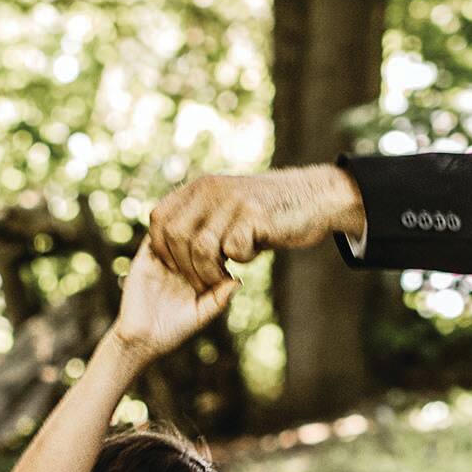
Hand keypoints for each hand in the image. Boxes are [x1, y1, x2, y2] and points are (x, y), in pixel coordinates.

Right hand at [114, 238, 235, 358]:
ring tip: (189, 244)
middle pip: (195, 235)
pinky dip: (161, 235)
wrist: (141, 339)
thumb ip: (219, 300)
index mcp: (199, 274)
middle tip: (210, 239)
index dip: (221, 245)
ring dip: (182, 232)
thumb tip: (238, 280)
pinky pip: (153, 237)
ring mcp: (163, 259)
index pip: (213, 250)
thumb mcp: (201, 316)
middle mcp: (182, 264)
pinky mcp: (144, 259)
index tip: (227, 248)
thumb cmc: (174, 332)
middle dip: (203, 233)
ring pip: (174, 231)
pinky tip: (170, 247)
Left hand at [150, 167, 365, 291]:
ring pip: (201, 248)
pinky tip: (253, 254)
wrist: (312, 198)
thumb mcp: (227, 207)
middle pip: (175, 236)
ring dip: (209, 272)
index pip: (159, 218)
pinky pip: (234, 250)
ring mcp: (232, 200)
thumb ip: (202, 220)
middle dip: (185, 268)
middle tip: (202, 283)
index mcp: (199, 187)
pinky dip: (241, 261)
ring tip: (224, 278)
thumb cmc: (267, 212)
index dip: (161, 247)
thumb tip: (172, 247)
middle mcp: (211, 189)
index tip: (176, 268)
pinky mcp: (254, 214)